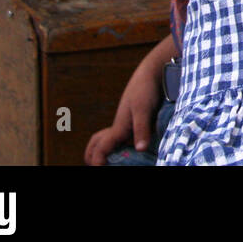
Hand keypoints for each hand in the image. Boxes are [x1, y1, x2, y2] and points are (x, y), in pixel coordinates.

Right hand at [83, 48, 164, 164]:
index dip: (97, 160)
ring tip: (107, 161)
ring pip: (105, 140)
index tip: (99, 168)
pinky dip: (115, 145)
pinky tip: (128, 150)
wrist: (150, 73)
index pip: (101, 148)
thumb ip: (142, 128)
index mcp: (118, 128)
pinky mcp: (133, 121)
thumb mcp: (144, 109)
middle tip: (98, 165)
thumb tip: (140, 148)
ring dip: (102, 151)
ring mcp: (124, 124)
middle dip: (92, 156)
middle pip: (96, 145)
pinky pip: (117, 136)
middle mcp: (118, 128)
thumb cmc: (145, 89)